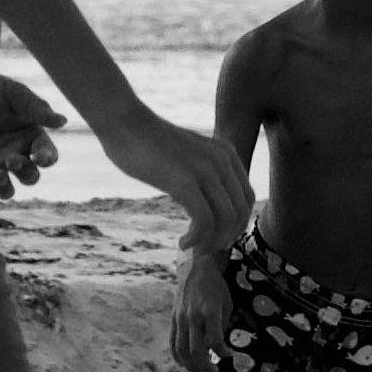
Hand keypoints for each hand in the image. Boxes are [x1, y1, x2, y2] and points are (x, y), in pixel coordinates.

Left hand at [0, 112, 61, 206]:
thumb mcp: (16, 94)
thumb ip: (37, 109)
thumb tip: (63, 121)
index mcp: (32, 136)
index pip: (47, 154)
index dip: (47, 158)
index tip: (39, 157)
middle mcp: (17, 153)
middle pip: (31, 175)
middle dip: (25, 171)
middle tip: (11, 160)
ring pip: (10, 188)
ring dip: (7, 187)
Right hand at [100, 110, 250, 254]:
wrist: (124, 122)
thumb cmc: (148, 141)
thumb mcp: (188, 154)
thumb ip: (202, 172)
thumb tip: (204, 203)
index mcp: (226, 153)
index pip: (246, 198)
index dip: (236, 225)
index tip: (216, 238)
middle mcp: (222, 160)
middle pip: (239, 212)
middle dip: (226, 237)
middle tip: (205, 250)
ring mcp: (205, 170)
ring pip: (225, 220)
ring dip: (211, 242)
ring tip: (193, 248)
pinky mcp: (185, 182)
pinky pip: (204, 221)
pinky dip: (198, 239)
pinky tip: (184, 243)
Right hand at [165, 239, 234, 371]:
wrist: (195, 268)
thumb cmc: (215, 287)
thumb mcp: (226, 304)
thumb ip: (221, 326)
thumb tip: (217, 347)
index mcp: (209, 312)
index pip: (215, 341)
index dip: (223, 352)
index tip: (230, 355)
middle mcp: (193, 317)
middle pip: (196, 351)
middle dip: (205, 366)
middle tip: (214, 371)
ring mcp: (180, 319)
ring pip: (181, 351)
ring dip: (191, 366)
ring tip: (201, 371)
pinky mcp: (173, 319)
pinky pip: (172, 343)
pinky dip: (178, 357)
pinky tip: (186, 363)